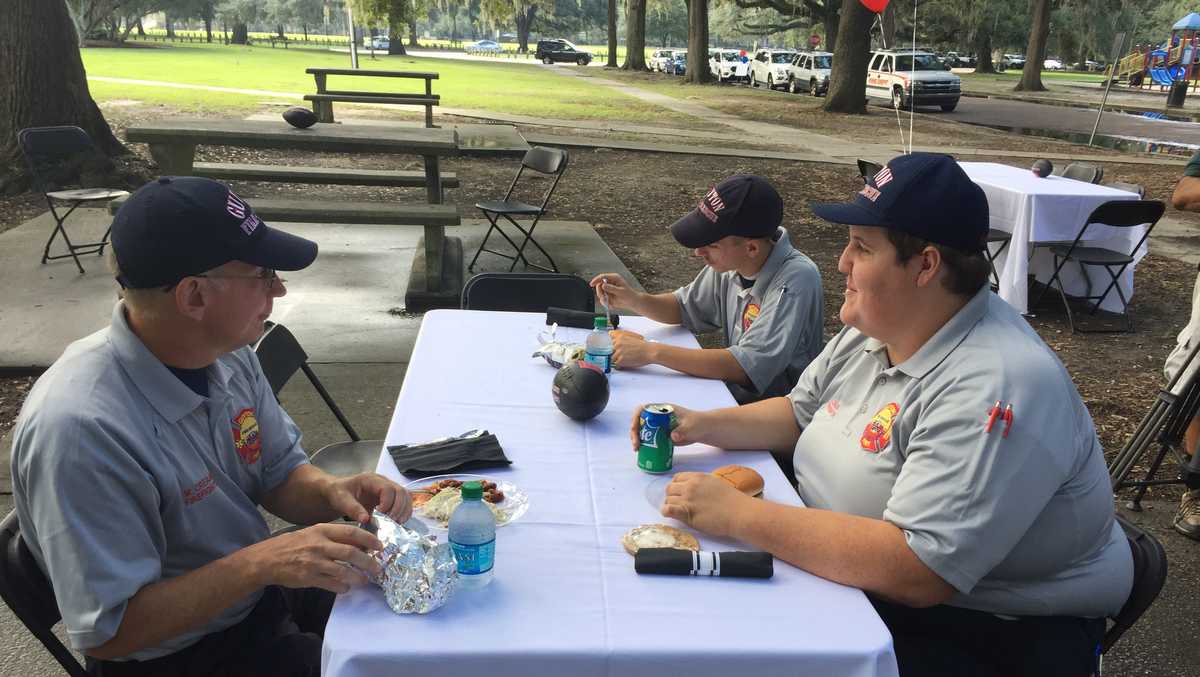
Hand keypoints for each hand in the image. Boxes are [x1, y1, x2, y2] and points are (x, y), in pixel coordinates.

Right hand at [252, 523, 383, 593]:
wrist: (268, 559)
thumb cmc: (294, 544)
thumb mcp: (313, 533)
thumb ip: (334, 536)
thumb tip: (359, 543)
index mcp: (322, 530)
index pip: (351, 532)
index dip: (368, 539)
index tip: (380, 546)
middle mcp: (320, 545)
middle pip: (351, 553)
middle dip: (368, 562)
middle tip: (378, 568)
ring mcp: (314, 562)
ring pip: (343, 571)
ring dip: (358, 577)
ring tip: (365, 580)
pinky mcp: (309, 578)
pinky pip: (331, 584)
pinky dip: (342, 587)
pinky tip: (346, 587)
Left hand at [324, 473, 412, 525]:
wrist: (337, 492)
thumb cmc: (338, 493)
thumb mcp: (341, 500)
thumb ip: (352, 509)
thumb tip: (367, 519)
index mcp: (371, 479)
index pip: (388, 488)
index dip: (388, 503)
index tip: (381, 515)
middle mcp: (383, 482)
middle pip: (401, 491)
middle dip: (399, 508)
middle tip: (392, 522)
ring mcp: (388, 489)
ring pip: (406, 496)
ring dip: (404, 511)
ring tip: (396, 524)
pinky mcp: (390, 498)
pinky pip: (404, 503)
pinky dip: (404, 513)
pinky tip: (396, 523)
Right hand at [589, 273, 639, 312]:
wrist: (632, 302)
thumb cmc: (629, 295)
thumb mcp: (621, 291)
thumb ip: (611, 288)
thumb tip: (603, 285)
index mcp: (614, 278)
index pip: (602, 277)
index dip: (596, 280)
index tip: (592, 284)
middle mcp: (610, 282)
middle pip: (599, 285)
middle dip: (600, 292)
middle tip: (605, 297)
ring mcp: (608, 289)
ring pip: (600, 292)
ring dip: (603, 298)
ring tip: (610, 302)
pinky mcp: (608, 294)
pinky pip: (602, 298)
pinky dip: (605, 302)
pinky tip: (611, 304)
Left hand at [612, 332, 653, 368]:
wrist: (649, 352)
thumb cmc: (643, 346)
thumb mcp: (632, 337)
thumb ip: (622, 340)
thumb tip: (616, 342)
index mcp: (620, 337)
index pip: (610, 341)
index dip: (613, 345)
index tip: (614, 348)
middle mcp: (617, 344)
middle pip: (610, 351)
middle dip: (615, 353)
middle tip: (623, 355)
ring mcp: (618, 352)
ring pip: (612, 358)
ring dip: (617, 360)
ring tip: (625, 360)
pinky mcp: (620, 360)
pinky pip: (616, 365)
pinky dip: (620, 366)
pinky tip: (625, 364)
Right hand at [628, 403, 703, 450]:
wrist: (704, 430)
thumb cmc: (699, 423)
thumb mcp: (691, 425)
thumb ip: (683, 430)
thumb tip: (672, 436)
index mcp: (663, 410)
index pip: (644, 409)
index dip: (636, 417)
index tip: (635, 428)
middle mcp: (658, 417)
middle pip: (640, 421)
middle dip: (635, 432)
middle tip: (637, 444)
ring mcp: (659, 427)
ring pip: (642, 431)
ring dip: (637, 439)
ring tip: (637, 449)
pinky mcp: (661, 436)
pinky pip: (649, 439)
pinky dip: (644, 445)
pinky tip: (643, 452)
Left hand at [661, 472, 751, 537]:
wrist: (738, 513)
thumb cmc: (732, 501)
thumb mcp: (715, 483)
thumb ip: (701, 484)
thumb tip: (693, 488)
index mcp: (697, 477)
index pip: (677, 478)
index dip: (676, 486)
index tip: (679, 493)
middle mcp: (690, 486)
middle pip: (669, 488)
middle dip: (672, 495)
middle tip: (679, 504)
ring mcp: (688, 499)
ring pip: (668, 499)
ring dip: (671, 505)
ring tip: (678, 512)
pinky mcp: (687, 512)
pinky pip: (668, 509)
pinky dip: (667, 512)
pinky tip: (671, 514)